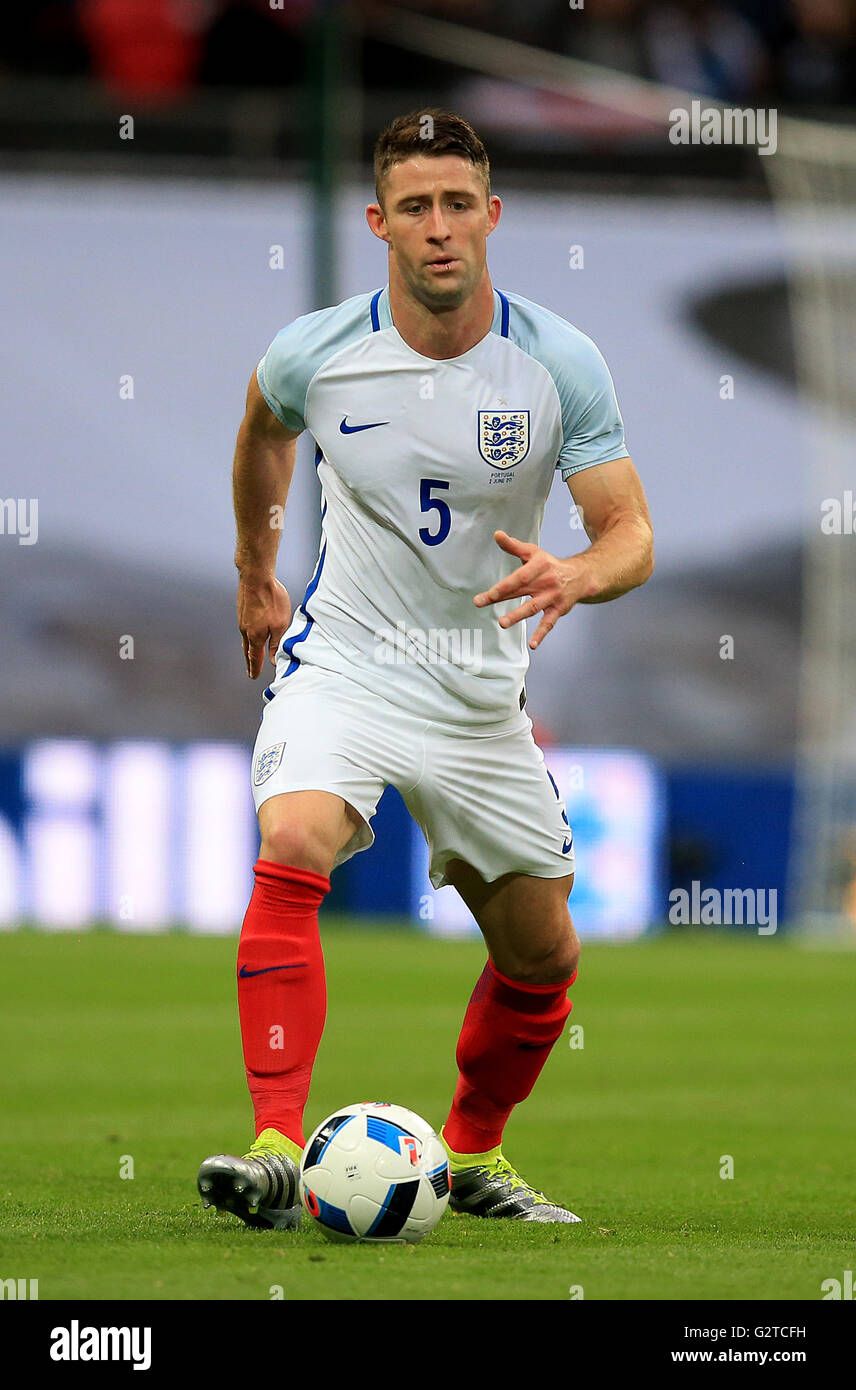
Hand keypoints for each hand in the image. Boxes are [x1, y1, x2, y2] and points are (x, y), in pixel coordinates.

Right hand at [237, 572, 291, 677]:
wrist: (255, 576)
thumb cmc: (271, 599)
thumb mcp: (280, 624)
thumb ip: (276, 643)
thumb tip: (273, 660)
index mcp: (255, 636)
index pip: (255, 658)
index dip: (255, 668)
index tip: (253, 677)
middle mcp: (245, 630)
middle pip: (247, 651)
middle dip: (249, 662)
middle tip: (249, 671)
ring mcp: (242, 619)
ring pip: (245, 639)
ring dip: (247, 649)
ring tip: (249, 655)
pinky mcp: (242, 610)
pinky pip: (244, 628)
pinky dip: (247, 636)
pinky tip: (250, 633)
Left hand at [473, 530, 593, 649]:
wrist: (580, 576)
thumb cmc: (550, 565)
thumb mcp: (533, 552)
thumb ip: (513, 546)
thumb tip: (496, 535)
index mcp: (538, 566)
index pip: (517, 577)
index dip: (502, 586)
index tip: (486, 594)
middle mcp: (545, 582)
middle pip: (520, 591)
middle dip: (500, 597)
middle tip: (481, 602)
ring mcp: (552, 597)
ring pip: (533, 607)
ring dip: (517, 615)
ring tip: (502, 623)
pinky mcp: (558, 609)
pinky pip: (549, 623)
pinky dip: (541, 634)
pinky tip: (532, 644)